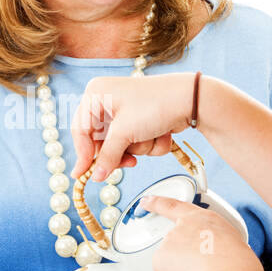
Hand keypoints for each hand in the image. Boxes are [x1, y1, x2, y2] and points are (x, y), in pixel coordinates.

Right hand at [71, 73, 196, 181]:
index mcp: (96, 95)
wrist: (191, 99)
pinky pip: (136, 142)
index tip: (81, 176)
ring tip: (152, 137)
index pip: (80, 131)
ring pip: (121, 145)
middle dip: (120, 153)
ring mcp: (124, 112)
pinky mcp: (139, 121)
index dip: (83, 155)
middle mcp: (107, 101)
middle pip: (101, 142)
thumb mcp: (125, 132)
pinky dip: (149, 143)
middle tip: (130, 162)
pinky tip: (161, 133)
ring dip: (139, 147)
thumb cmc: (155, 105)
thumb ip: (108, 156)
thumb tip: (96, 176)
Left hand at [138, 195, 262, 270]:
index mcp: (204, 219)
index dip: (158, 203)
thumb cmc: (238, 265)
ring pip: (174, 265)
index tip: (146, 201)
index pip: (175, 206)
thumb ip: (214, 247)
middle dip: (182, 259)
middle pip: (175, 245)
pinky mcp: (161, 256)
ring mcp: (171, 239)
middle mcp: (185, 225)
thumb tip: (211, 265)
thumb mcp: (231, 246)